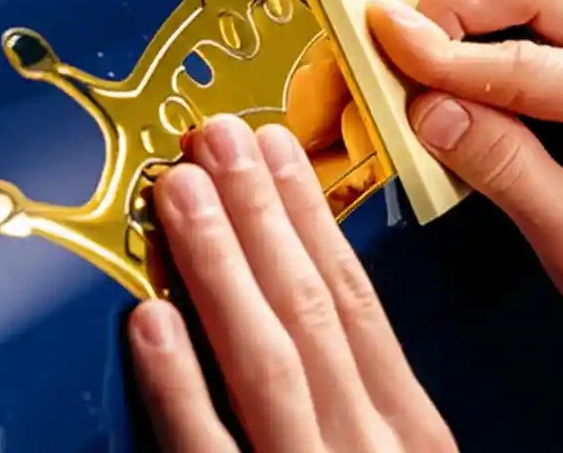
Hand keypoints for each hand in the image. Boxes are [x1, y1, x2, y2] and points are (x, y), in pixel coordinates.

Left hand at [127, 116, 455, 451]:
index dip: (311, 216)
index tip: (278, 151)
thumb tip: (317, 313)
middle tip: (218, 141)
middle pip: (310, 309)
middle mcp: (364, 447)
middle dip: (260, 212)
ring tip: (182, 191)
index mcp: (411, 430)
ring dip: (220, 263)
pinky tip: (151, 319)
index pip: (356, 300)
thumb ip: (367, 403)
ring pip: (265, 356)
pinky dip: (178, 380)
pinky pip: (206, 446)